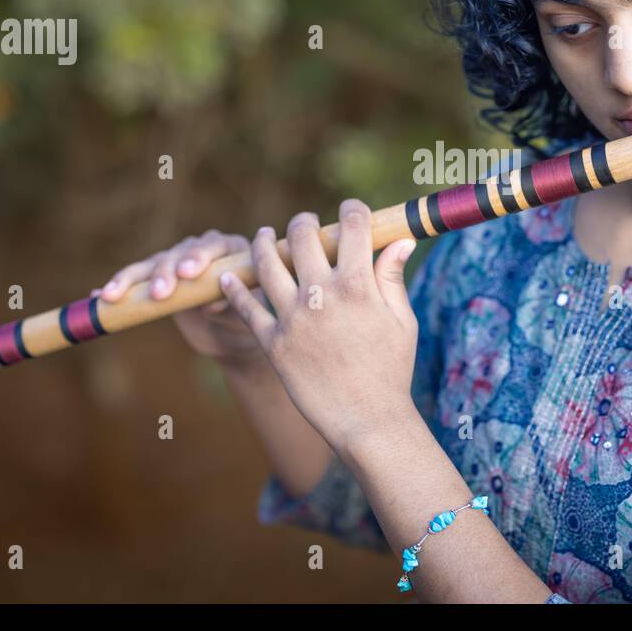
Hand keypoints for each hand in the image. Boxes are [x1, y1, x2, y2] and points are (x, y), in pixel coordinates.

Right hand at [93, 230, 269, 373]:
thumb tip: (211, 303)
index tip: (188, 273)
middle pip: (178, 254)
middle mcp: (201, 250)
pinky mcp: (158, 279)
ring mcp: (176, 262)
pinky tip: (99, 297)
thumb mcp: (248, 316)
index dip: (199, 257)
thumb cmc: (249, 322)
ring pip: (151, 265)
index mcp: (230, 250)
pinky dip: (118, 288)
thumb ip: (235, 306)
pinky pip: (135, 282)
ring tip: (113, 294)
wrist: (232, 336)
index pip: (213, 246)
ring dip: (132, 279)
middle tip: (160, 293)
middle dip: (166, 272)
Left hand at [216, 200, 420, 455]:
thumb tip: (401, 240)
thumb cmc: (391, 370)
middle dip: (305, 222)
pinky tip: (230, 277)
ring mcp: (293, 319)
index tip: (351, 211)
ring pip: (267, 265)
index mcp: (357, 285)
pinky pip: (247, 309)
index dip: (352, 210)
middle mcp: (321, 295)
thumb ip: (393, 277)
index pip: (352, 227)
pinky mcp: (273, 343)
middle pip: (303, 236)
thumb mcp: (401, 321)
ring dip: (264, 243)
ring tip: (264, 236)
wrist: (366, 420)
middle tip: (305, 223)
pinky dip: (235, 289)